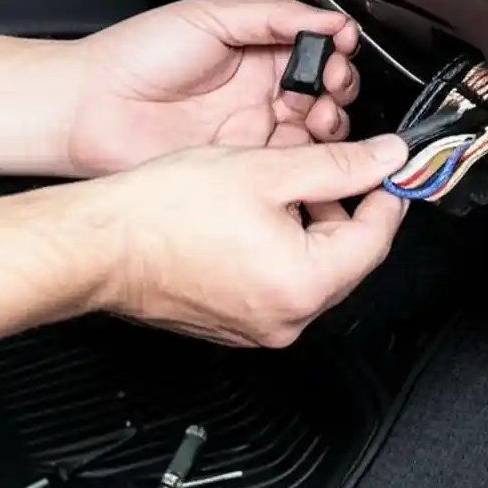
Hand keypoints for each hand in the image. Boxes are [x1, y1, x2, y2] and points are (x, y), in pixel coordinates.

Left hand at [65, 0, 360, 175]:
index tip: (340, 47)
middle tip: (330, 83)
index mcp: (253, 51)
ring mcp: (250, 129)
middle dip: (339, 86)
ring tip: (320, 113)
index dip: (334, 50)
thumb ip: (272, 16)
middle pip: (322, 92)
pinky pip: (286, 163)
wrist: (91, 107)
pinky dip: (307, 155)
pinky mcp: (240, 163)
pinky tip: (306, 142)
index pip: (312, 51)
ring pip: (313, 130)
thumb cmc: (135, 57)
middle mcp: (257, 92)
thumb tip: (326, 18)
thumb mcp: (209, 17)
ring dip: (330, 120)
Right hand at [72, 135, 408, 346]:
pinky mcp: (235, 327)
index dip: (387, 195)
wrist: (100, 244)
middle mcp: (287, 319)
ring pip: (312, 272)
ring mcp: (259, 329)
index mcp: (304, 283)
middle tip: (328, 170)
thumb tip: (386, 158)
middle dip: (345, 211)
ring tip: (278, 189)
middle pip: (347, 260)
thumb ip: (337, 164)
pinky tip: (254, 219)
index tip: (387, 168)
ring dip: (311, 229)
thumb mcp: (265, 170)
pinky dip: (281, 253)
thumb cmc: (163, 212)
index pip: (377, 239)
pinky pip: (280, 287)